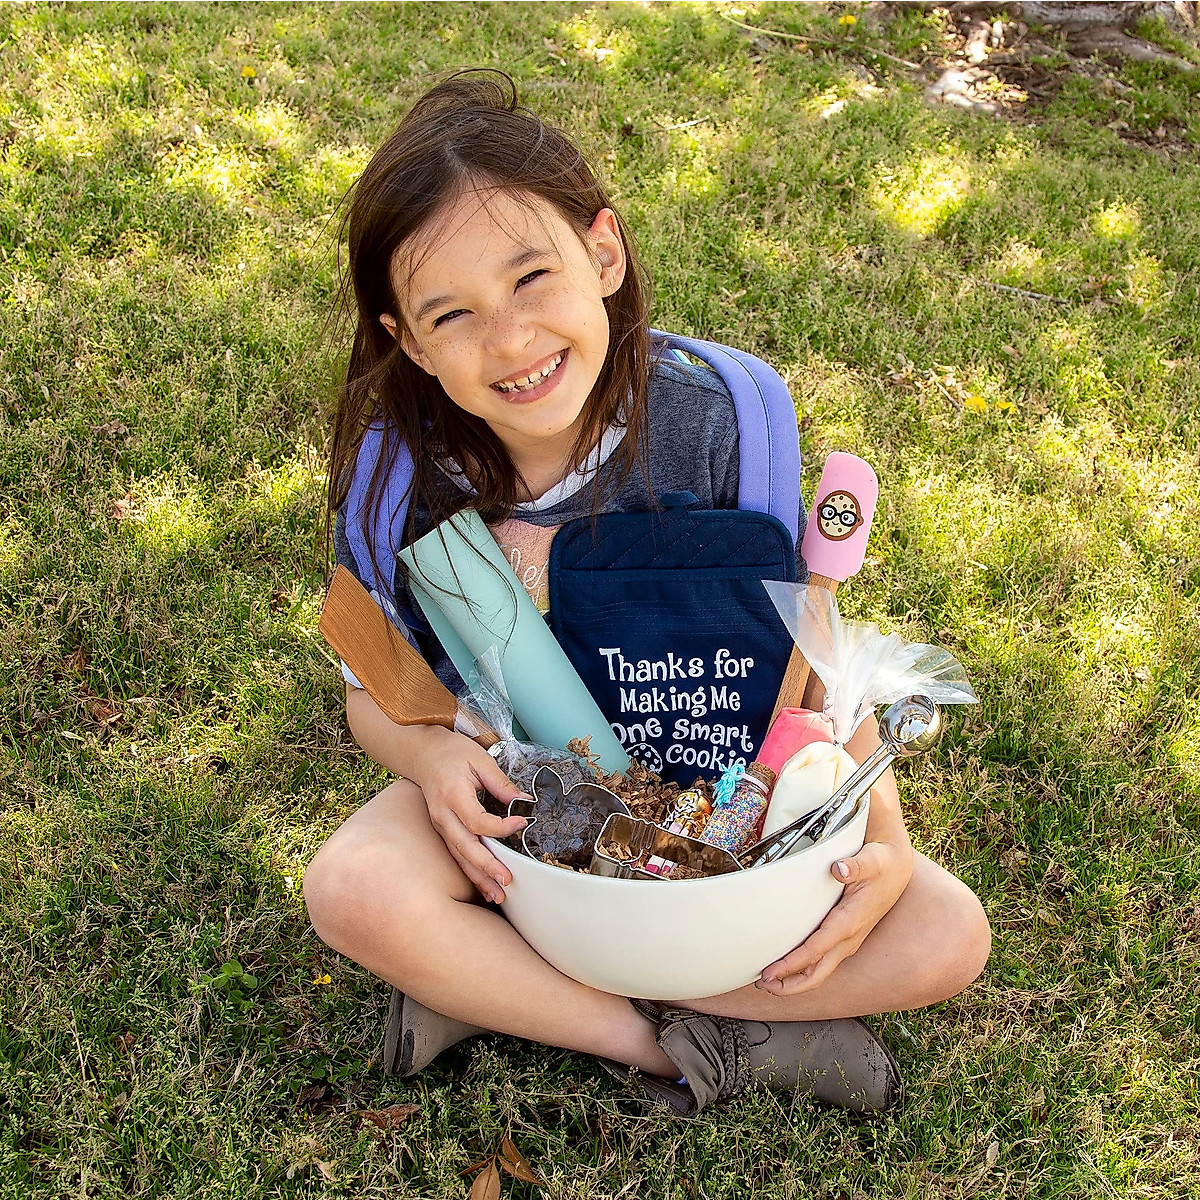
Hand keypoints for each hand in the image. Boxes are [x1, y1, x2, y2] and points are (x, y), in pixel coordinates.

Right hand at [412, 728, 529, 904]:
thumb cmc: (452, 753)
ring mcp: (440, 825)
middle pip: (465, 846)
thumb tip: (523, 799)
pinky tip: (484, 886)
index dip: (501, 827)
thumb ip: (501, 782)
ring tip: (498, 894)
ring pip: (459, 856)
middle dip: (486, 866)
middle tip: (507, 880)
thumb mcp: (480, 759)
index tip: (522, 822)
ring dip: (478, 877)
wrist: (424, 754)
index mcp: (452, 794)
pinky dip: (470, 872)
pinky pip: (456, 854)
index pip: (477, 820)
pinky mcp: (442, 830)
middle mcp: (443, 814)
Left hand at [755, 839, 912, 995]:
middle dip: (790, 984)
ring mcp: (847, 941)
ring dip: (794, 981)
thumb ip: (855, 865)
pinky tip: (786, 969)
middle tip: (762, 985)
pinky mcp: (844, 939)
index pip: (816, 950)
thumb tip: (839, 869)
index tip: (769, 972)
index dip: (791, 964)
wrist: (897, 868)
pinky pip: (822, 962)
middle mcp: (849, 938)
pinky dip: (802, 971)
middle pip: (817, 973)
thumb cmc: (881, 864)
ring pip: (820, 972)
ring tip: (767, 983)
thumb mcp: (871, 860)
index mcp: (850, 922)